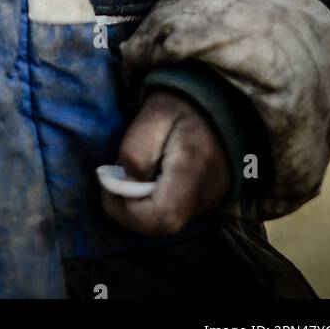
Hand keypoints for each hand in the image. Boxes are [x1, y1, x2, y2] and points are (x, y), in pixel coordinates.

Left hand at [100, 88, 230, 235]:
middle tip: (114, 180)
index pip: (164, 214)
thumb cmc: (183, 106)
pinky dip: (153, 201)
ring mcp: (209, 202)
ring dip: (140, 205)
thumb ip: (136, 149)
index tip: (109, 185)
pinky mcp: (206, 202)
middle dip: (128, 209)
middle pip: (163, 224)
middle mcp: (207, 194)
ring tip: (133, 173)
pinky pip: (175, 212)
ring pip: (167, 221)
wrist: (220, 104)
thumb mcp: (153, 114)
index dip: (129, 211)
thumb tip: (124, 184)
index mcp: (194, 169)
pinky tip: (149, 177)